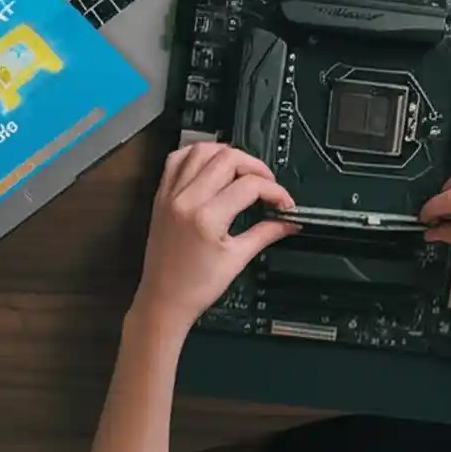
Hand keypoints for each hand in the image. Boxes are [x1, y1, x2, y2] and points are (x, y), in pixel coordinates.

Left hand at [133, 143, 298, 331]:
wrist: (163, 301)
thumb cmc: (196, 287)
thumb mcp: (237, 259)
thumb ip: (266, 233)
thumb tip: (289, 222)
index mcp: (206, 218)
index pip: (249, 185)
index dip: (274, 191)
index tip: (284, 202)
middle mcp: (186, 200)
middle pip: (227, 158)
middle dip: (254, 166)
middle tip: (267, 184)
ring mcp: (170, 195)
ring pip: (201, 150)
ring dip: (227, 154)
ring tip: (242, 171)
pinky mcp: (161, 196)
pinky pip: (176, 159)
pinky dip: (196, 155)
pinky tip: (211, 166)